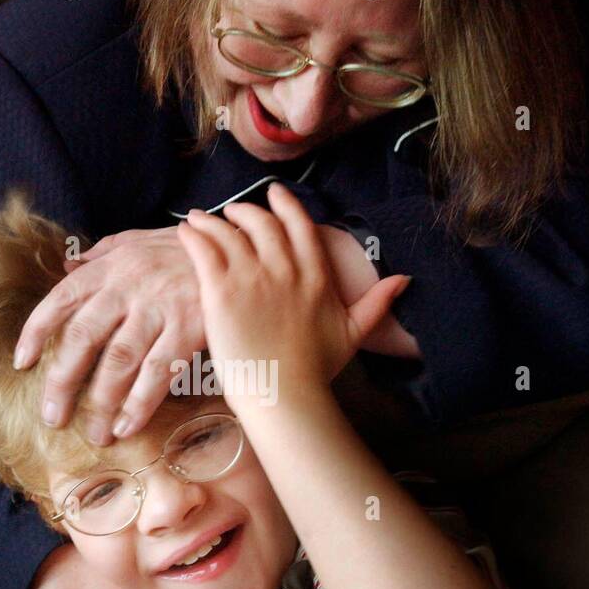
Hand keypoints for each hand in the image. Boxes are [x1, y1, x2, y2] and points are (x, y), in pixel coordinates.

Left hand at [12, 226, 205, 443]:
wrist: (240, 248)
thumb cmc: (186, 249)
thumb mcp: (139, 240)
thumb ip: (101, 254)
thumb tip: (66, 265)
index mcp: (111, 265)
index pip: (61, 299)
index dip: (37, 333)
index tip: (22, 364)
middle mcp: (129, 286)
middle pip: (83, 337)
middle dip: (62, 382)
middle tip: (52, 417)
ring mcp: (160, 308)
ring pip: (119, 362)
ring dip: (101, 403)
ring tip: (94, 434)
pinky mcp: (189, 328)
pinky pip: (158, 374)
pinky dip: (139, 405)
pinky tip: (126, 427)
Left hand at [176, 182, 410, 405]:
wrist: (284, 395)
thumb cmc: (315, 371)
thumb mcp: (353, 333)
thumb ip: (376, 302)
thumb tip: (403, 279)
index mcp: (314, 277)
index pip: (300, 225)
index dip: (286, 205)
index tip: (274, 194)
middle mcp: (284, 270)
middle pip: (262, 223)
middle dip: (246, 210)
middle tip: (233, 211)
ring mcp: (252, 278)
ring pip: (228, 231)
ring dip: (213, 220)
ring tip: (199, 219)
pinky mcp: (221, 292)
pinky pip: (204, 250)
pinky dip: (193, 236)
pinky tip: (186, 231)